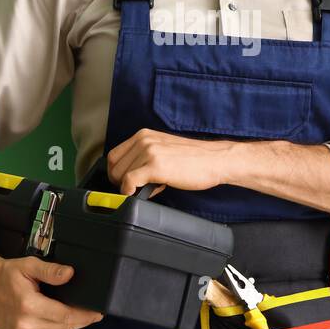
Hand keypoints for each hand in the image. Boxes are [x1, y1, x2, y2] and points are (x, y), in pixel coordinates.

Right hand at [0, 240, 102, 328]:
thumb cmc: (5, 274)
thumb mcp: (29, 266)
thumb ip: (51, 271)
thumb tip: (70, 274)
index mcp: (28, 306)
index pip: (65, 317)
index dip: (84, 316)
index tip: (97, 313)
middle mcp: (23, 325)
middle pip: (63, 328)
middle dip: (79, 321)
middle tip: (90, 313)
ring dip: (67, 326)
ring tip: (75, 315)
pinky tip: (55, 320)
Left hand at [107, 128, 233, 195]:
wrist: (215, 160)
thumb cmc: (194, 159)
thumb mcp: (164, 150)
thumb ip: (145, 158)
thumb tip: (129, 178)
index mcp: (144, 135)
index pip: (114, 155)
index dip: (116, 173)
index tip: (123, 183)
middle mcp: (144, 140)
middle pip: (114, 166)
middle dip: (120, 182)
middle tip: (138, 189)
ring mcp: (149, 152)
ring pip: (120, 175)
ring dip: (130, 188)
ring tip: (150, 188)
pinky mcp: (155, 166)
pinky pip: (129, 182)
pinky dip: (130, 192)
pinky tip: (143, 193)